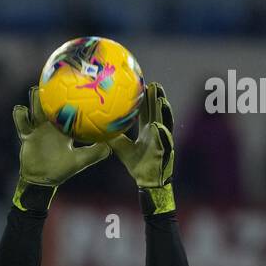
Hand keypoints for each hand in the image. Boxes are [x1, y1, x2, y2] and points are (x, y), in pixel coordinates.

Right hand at [13, 86, 111, 191]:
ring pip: (35, 107)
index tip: (78, 79)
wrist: (42, 180)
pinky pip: (21, 122)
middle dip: (52, 90)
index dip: (72, 95)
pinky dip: (20, 115)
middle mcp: (51, 123)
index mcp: (64, 127)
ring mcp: (37, 127)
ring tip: (38, 91)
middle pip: (51, 101)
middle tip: (56, 79)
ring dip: (36, 99)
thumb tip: (110, 147)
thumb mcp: (79, 162)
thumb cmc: (61, 170)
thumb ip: (93, 154)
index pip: (69, 107)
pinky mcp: (25, 134)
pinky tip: (21, 110)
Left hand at [110, 81, 174, 213]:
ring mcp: (163, 140)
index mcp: (148, 130)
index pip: (148, 111)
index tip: (143, 86)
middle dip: (157, 98)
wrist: (147, 181)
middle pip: (158, 112)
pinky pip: (164, 141)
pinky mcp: (166, 150)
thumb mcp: (122, 148)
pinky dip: (161, 133)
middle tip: (154, 84)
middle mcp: (157, 132)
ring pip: (164, 122)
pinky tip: (158, 126)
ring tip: (160, 99)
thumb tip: (99, 128)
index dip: (146, 99)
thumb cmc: (137, 164)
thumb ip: (114, 138)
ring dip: (163, 111)